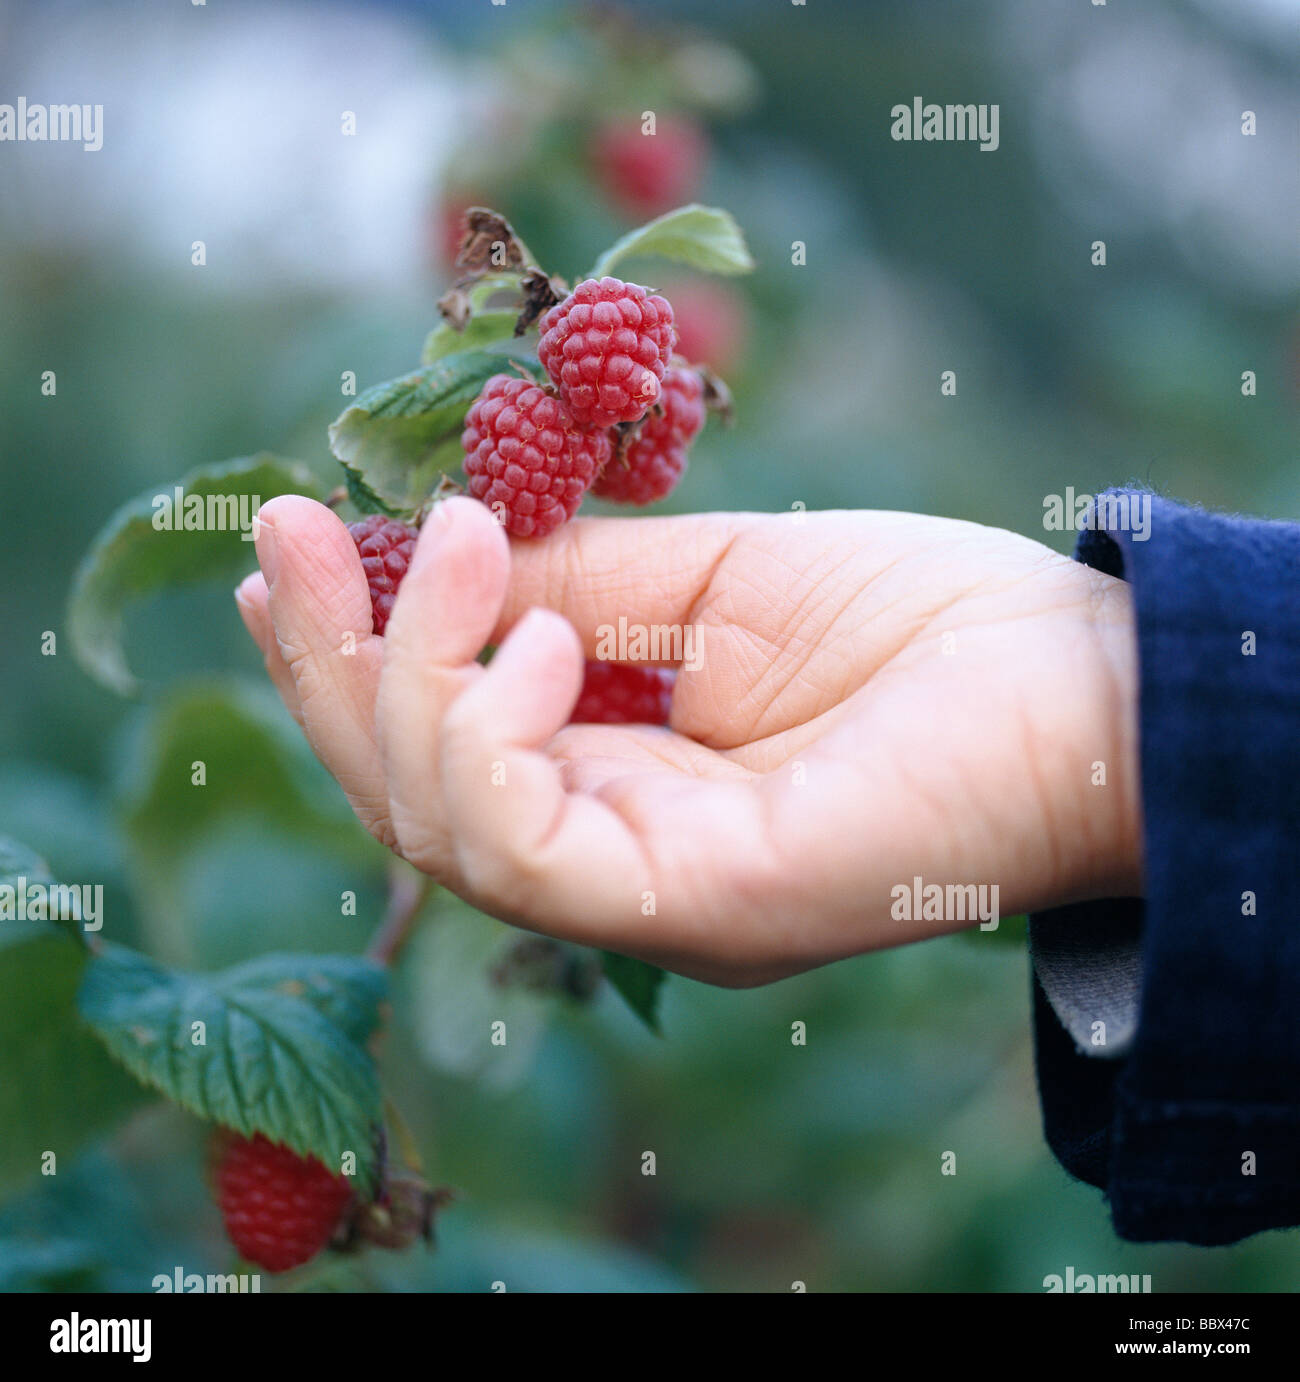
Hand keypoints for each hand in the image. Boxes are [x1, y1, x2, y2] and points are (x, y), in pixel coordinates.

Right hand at [236, 496, 1140, 985]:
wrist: (1078, 682)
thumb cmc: (917, 625)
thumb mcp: (712, 580)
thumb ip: (578, 585)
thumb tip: (440, 548)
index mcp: (620, 781)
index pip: (440, 745)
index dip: (349, 658)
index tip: (286, 546)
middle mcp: (617, 854)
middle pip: (410, 800)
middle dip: (336, 672)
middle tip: (289, 544)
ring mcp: (650, 896)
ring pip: (441, 833)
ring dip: (409, 688)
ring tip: (461, 556)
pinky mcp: (694, 910)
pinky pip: (526, 856)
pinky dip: (491, 740)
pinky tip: (540, 645)